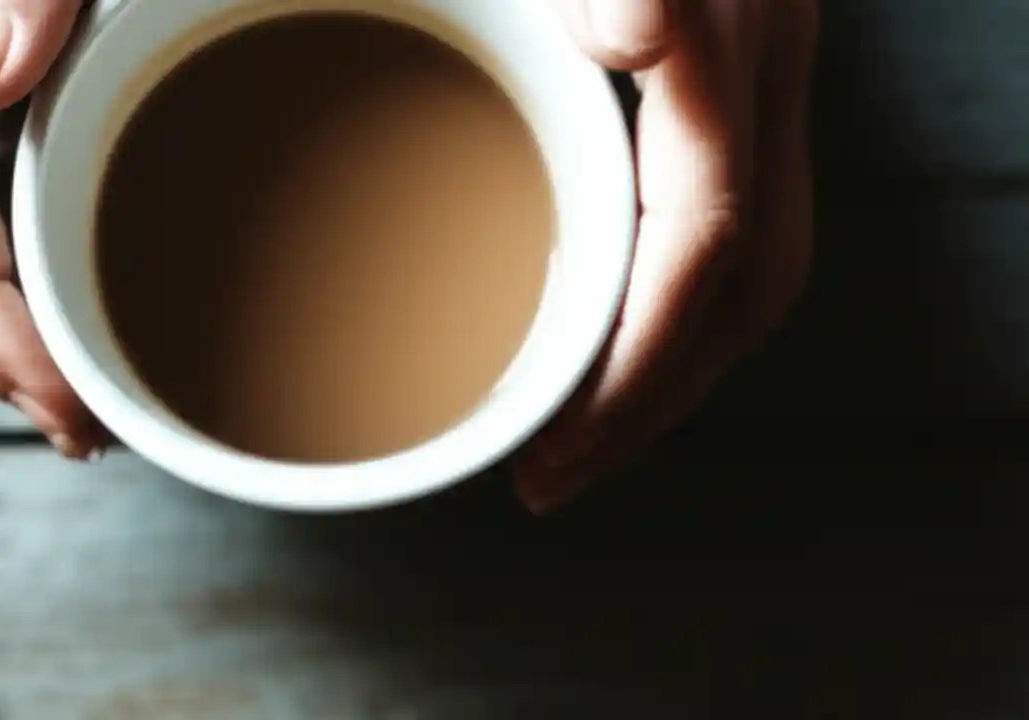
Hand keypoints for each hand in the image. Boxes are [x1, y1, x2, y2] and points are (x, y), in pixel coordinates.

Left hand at [516, 0, 818, 511]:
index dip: (638, 372)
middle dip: (652, 404)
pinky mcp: (733, 78)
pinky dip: (672, 310)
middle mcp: (762, 70)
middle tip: (551, 476)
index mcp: (726, 44)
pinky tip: (610, 333)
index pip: (709, 254)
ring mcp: (758, 75)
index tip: (551, 453)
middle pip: (743, 293)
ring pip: (750, 273)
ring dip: (667, 373)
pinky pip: (727, 227)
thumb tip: (637, 25)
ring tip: (577, 439)